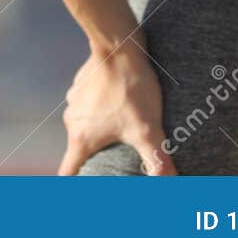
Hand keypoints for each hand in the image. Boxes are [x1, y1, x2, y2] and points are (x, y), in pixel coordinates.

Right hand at [58, 32, 176, 174]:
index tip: (79, 190)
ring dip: (100, 130)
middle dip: (96, 156)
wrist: (119, 46)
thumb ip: (157, 160)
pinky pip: (89, 105)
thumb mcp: (148, 129)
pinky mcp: (81, 86)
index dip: (72, 185)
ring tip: (122, 127)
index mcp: (82, 138)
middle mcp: (72, 121)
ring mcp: (74, 101)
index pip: (67, 172)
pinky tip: (119, 104)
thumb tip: (170, 184)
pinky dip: (100, 109)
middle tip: (116, 157)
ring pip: (85, 125)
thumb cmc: (131, 89)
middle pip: (80, 149)